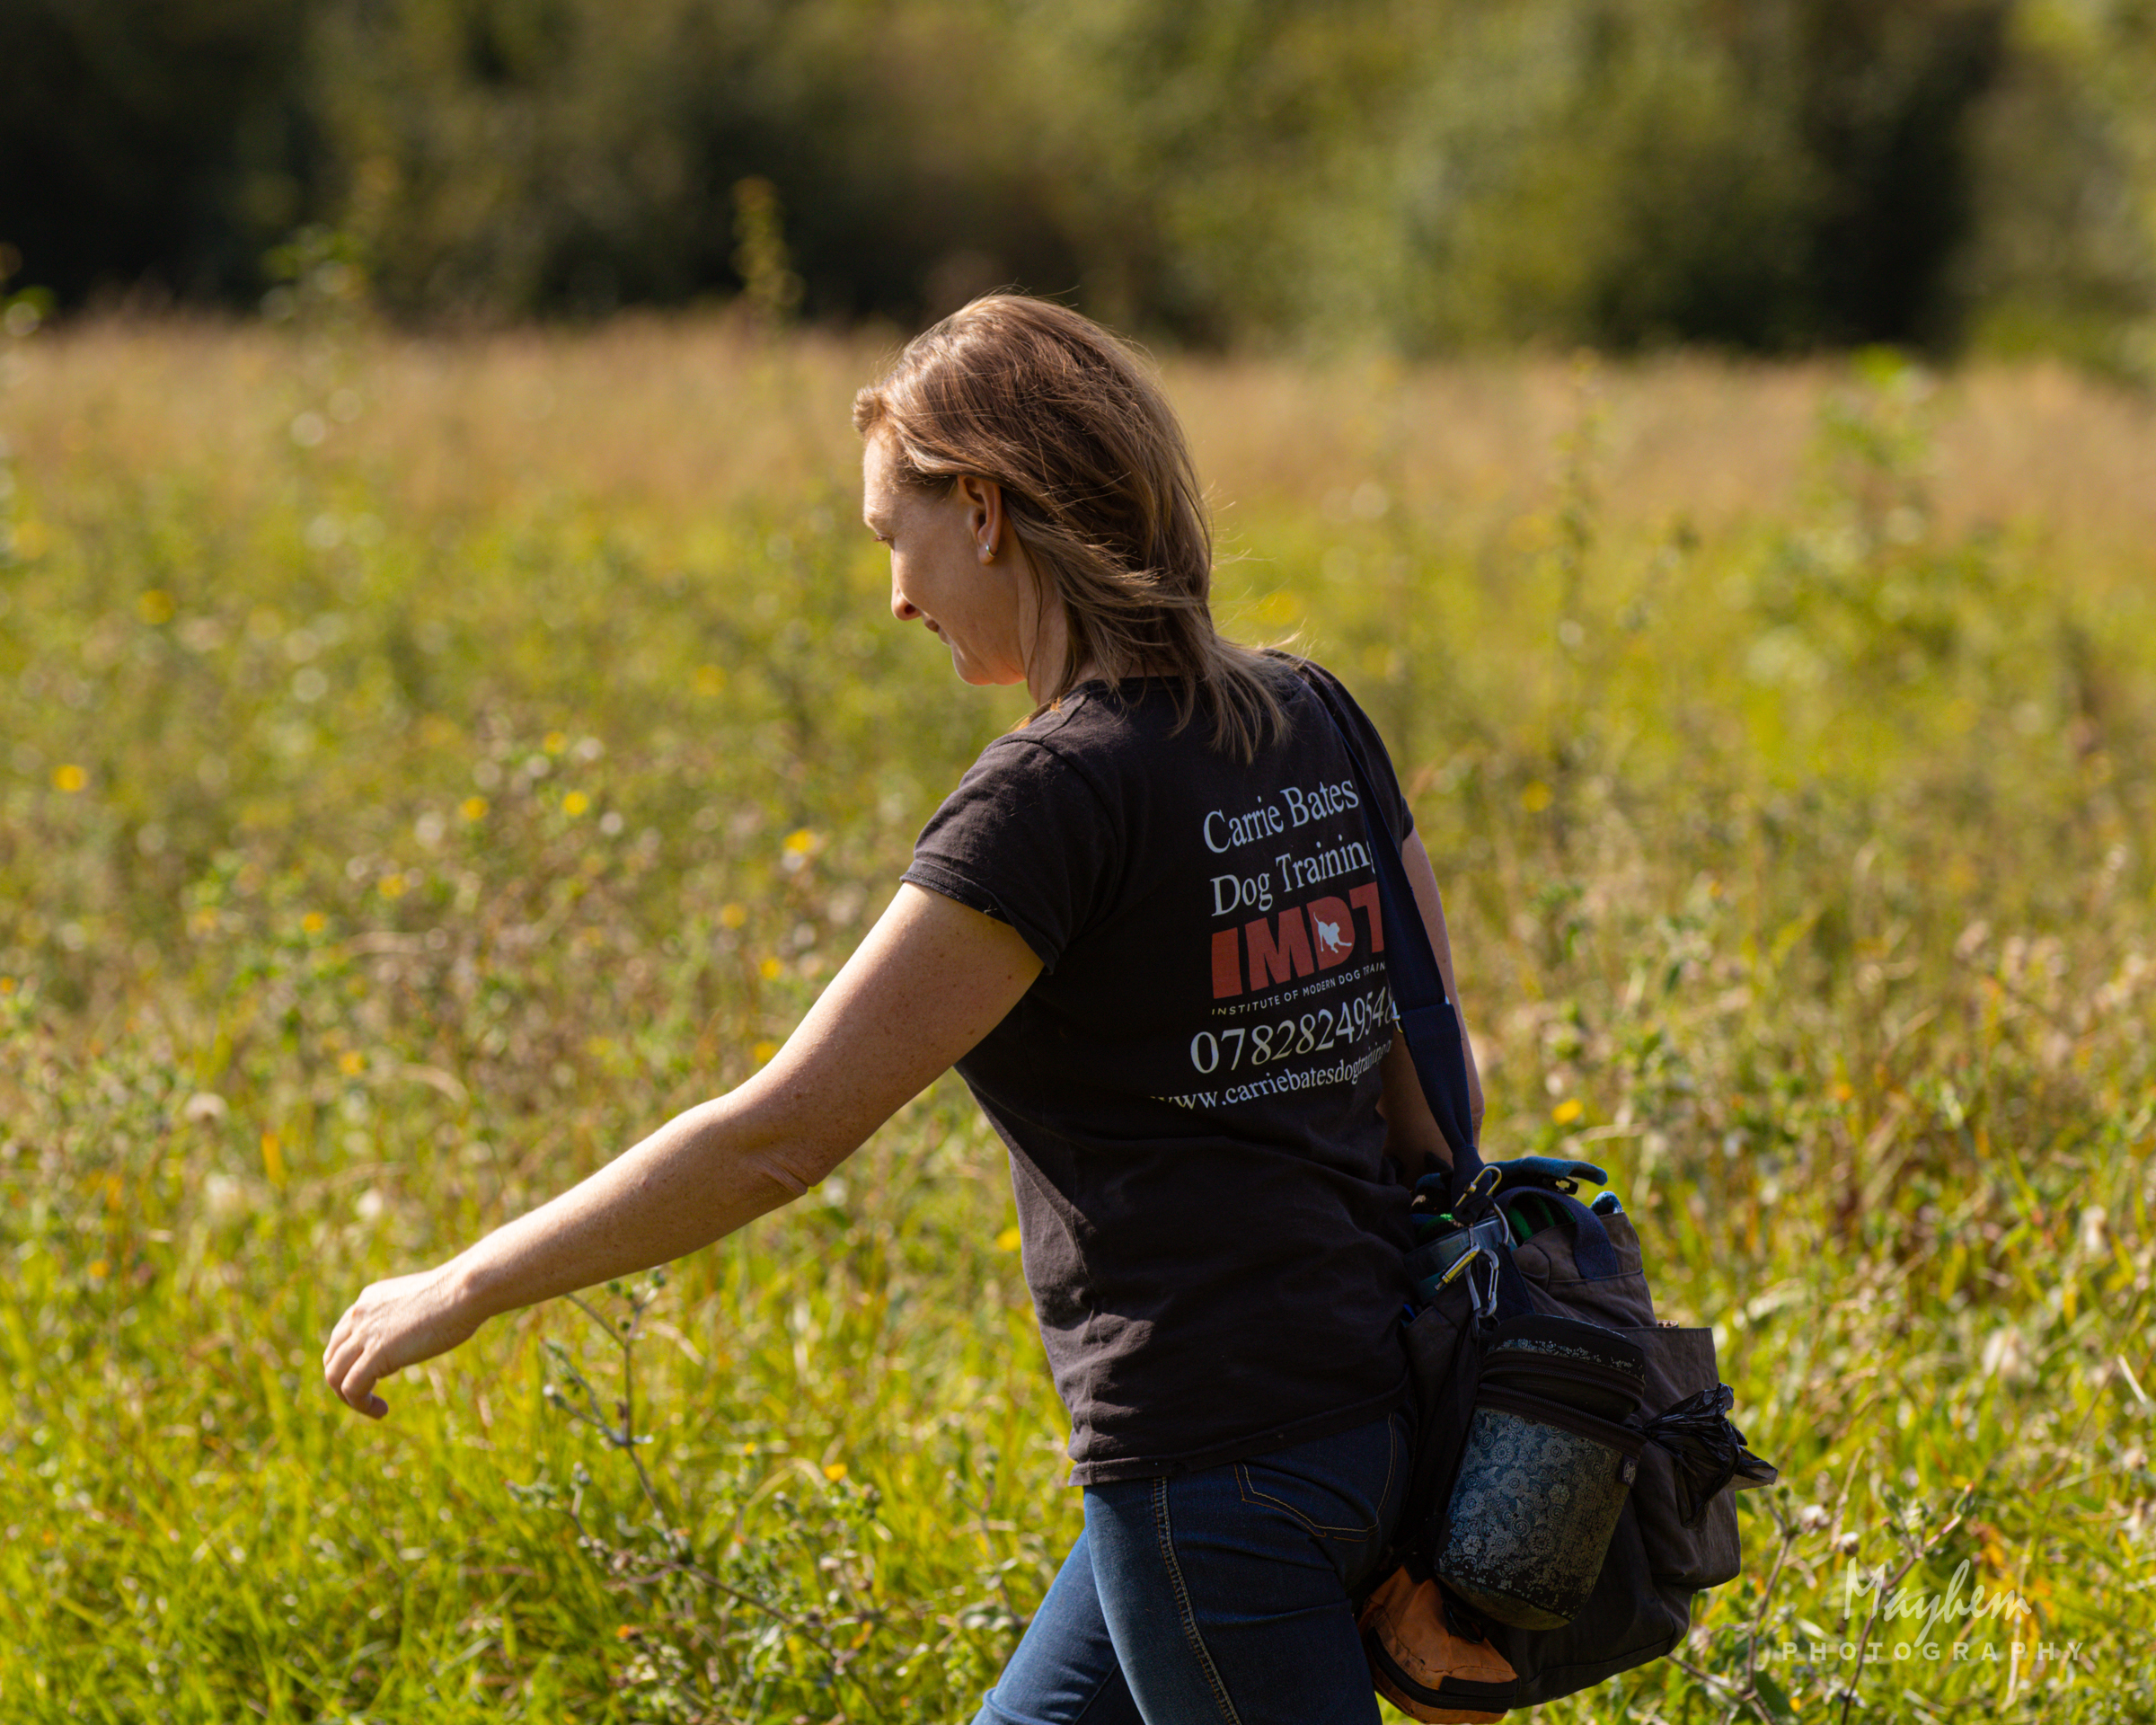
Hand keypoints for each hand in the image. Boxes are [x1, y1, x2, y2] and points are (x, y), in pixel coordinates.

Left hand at [322, 1264, 482, 1418]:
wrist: (465, 1290)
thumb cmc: (460, 1294)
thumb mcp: (422, 1302)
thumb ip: (408, 1316)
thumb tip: (417, 1330)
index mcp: (370, 1299)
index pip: (342, 1336)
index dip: (351, 1361)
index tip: (374, 1376)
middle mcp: (359, 1314)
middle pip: (332, 1358)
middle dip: (344, 1382)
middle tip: (368, 1396)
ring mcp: (364, 1334)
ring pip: (334, 1376)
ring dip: (350, 1399)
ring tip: (375, 1409)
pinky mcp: (375, 1354)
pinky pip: (352, 1388)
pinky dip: (362, 1405)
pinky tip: (382, 1410)